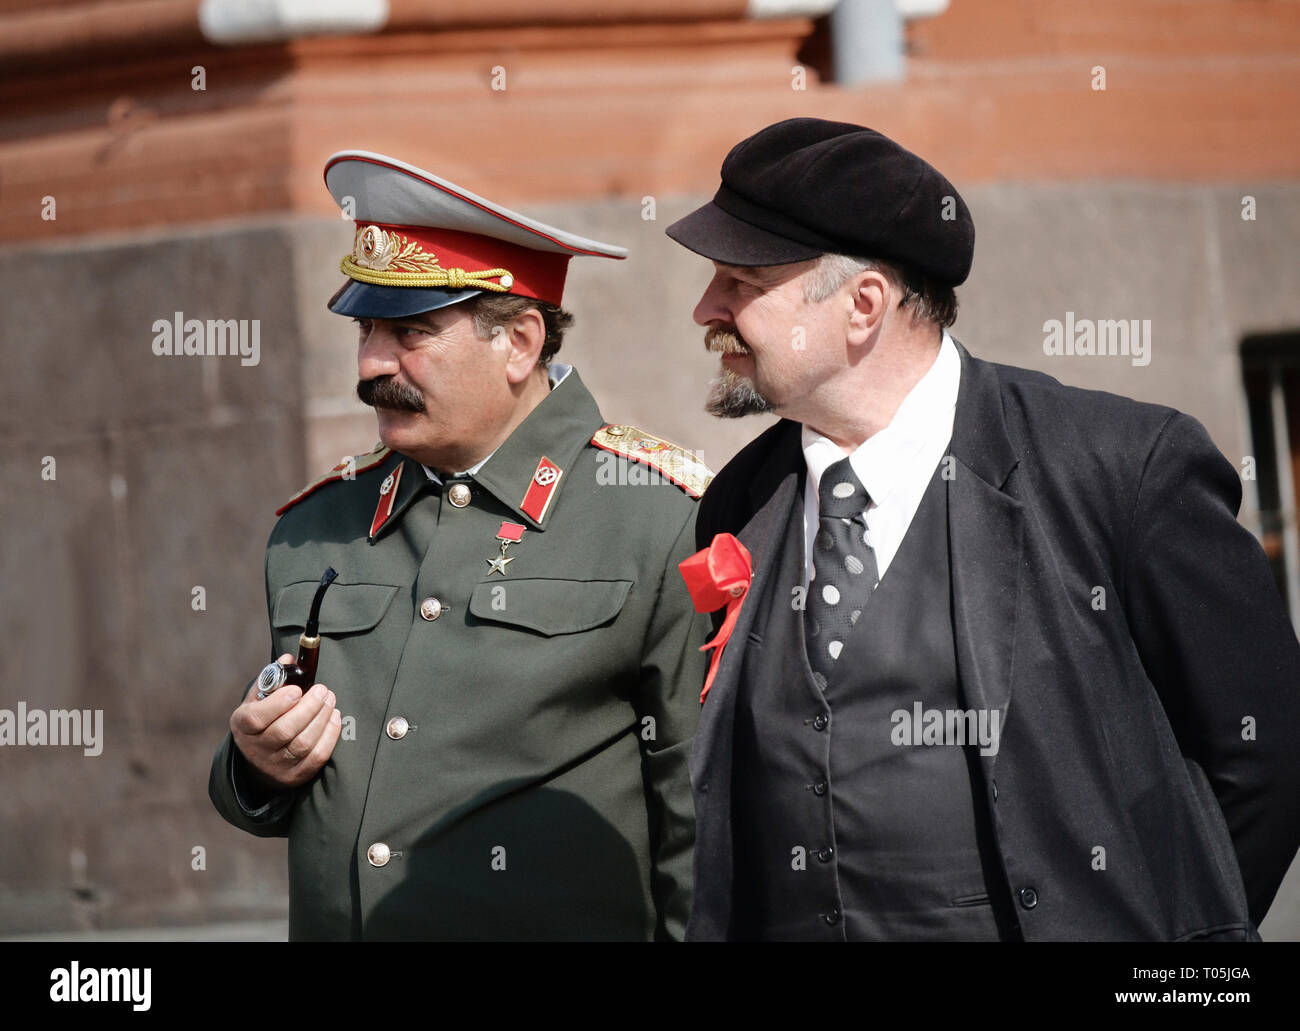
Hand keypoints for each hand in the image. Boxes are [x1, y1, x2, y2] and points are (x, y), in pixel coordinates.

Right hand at [230, 654, 341, 789]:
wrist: (260, 760)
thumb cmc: (262, 721)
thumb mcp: (257, 700)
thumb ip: (273, 679)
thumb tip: (289, 658)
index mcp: (243, 727)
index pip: (256, 719)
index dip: (278, 704)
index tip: (297, 690)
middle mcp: (257, 749)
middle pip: (285, 730)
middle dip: (309, 707)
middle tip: (323, 690)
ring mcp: (276, 766)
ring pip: (303, 743)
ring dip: (322, 718)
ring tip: (330, 700)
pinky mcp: (295, 775)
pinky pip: (317, 756)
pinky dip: (330, 735)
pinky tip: (334, 717)